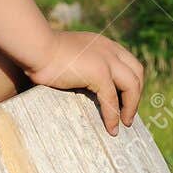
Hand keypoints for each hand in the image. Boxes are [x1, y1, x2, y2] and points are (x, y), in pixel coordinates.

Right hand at [24, 31, 144, 134]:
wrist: (35, 48)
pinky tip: (111, 129)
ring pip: (132, 86)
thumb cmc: (42, 54)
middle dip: (136, 95)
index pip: (128, 62)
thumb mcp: (69, 55)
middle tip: (128, 115)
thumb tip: (78, 82)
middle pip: (137, 72)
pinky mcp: (99, 73)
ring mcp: (106, 60)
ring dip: (130, 107)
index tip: (126, 99)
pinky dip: (113, 116)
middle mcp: (109, 49)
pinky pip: (112, 99)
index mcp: (103, 44)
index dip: (131, 81)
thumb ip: (80, 64)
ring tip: (124, 124)